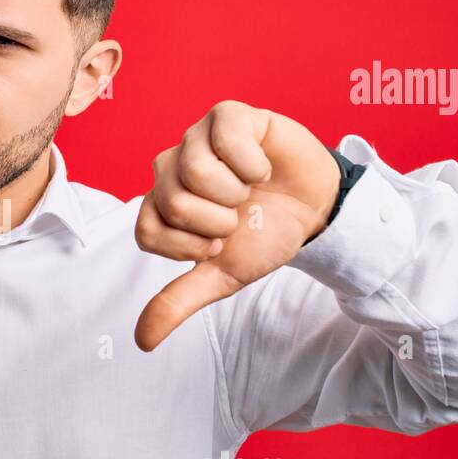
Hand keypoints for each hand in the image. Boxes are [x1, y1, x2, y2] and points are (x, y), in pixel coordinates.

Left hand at [133, 100, 339, 351]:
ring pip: (194, 171)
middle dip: (217, 222)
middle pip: (171, 202)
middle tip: (238, 217)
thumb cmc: (263, 236)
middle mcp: (170, 168)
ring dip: (236, 193)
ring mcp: (196, 138)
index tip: (216, 245)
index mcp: (160, 205)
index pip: (147, 233)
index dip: (188, 247)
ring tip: (250, 192)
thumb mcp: (222, 276)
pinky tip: (262, 168)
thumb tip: (142, 342)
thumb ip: (178, 302)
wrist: (315, 212)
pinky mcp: (228, 116)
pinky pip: (224, 138)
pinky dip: (251, 163)